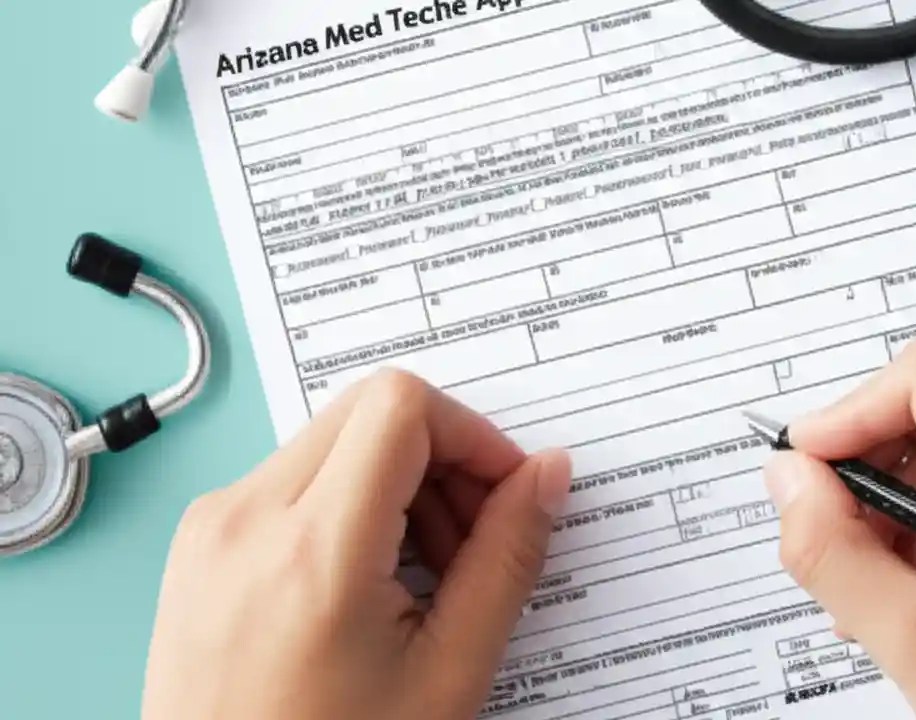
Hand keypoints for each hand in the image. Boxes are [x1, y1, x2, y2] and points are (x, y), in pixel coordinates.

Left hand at [141, 369, 570, 719]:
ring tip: (425, 574)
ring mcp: (212, 526)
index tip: (503, 490)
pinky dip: (350, 504)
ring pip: (333, 439)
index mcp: (312, 548)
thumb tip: (546, 474)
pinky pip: (292, 478)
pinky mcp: (200, 541)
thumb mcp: (446, 673)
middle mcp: (246, 517)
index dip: (472, 434)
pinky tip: (372, 580)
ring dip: (399, 482)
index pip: (401, 407)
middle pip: (369, 412)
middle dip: (442, 458)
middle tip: (472, 540)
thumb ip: (506, 560)